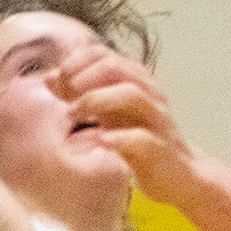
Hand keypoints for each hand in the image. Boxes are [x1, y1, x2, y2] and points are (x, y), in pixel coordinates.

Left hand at [48, 44, 200, 209]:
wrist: (180, 176)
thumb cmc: (141, 142)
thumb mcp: (108, 114)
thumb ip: (81, 94)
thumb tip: (51, 78)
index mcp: (137, 81)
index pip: (104, 54)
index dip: (77, 62)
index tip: (57, 81)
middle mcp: (150, 94)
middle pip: (117, 67)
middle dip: (84, 78)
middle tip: (65, 97)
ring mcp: (158, 120)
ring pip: (132, 94)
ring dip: (97, 100)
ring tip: (74, 114)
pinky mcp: (162, 149)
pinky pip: (143, 138)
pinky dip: (120, 137)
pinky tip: (101, 141)